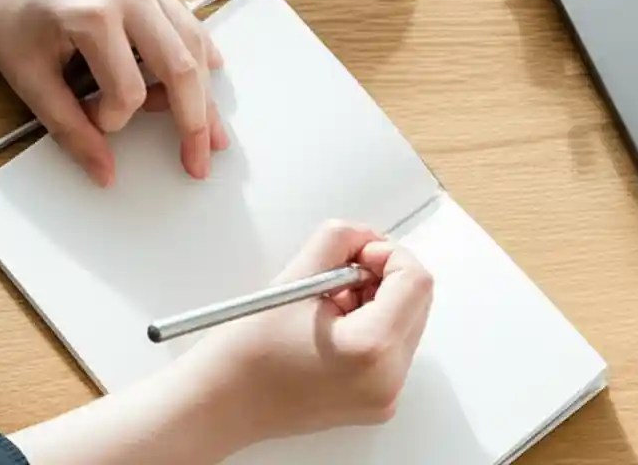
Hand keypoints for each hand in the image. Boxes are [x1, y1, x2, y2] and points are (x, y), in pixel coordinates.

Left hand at [0, 0, 225, 185]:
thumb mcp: (25, 76)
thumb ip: (69, 127)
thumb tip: (104, 172)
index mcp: (93, 16)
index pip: (128, 91)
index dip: (114, 120)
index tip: (90, 120)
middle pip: (180, 68)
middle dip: (195, 121)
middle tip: (200, 162)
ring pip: (192, 44)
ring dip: (204, 92)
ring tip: (211, 131)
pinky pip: (186, 20)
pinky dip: (200, 52)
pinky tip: (211, 75)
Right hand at [182, 221, 434, 441]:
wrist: (219, 404)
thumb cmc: (244, 356)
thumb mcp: (295, 279)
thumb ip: (339, 240)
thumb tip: (364, 234)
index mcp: (371, 349)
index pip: (415, 280)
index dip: (388, 254)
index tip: (358, 252)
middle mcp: (387, 380)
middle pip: (417, 301)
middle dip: (382, 276)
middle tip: (339, 274)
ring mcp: (383, 396)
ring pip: (407, 322)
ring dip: (376, 300)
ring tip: (328, 304)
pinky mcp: (375, 402)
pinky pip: (392, 348)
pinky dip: (370, 326)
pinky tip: (331, 327)